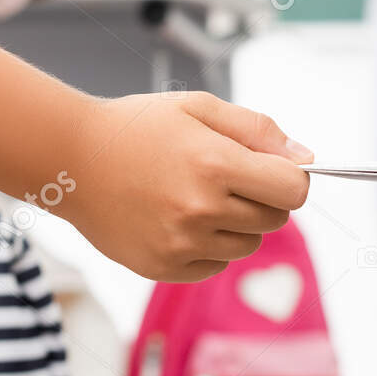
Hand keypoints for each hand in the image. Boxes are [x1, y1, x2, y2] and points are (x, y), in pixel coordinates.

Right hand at [61, 92, 311, 281]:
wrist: (70, 159)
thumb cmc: (136, 128)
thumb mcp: (199, 107)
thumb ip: (258, 129)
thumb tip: (306, 158)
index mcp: (215, 165)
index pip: (293, 190)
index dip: (291, 178)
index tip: (274, 170)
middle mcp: (201, 209)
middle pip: (274, 219)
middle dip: (262, 197)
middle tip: (225, 176)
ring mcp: (181, 244)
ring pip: (247, 245)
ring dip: (236, 224)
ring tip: (196, 196)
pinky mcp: (163, 268)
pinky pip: (214, 265)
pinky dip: (208, 247)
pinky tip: (177, 218)